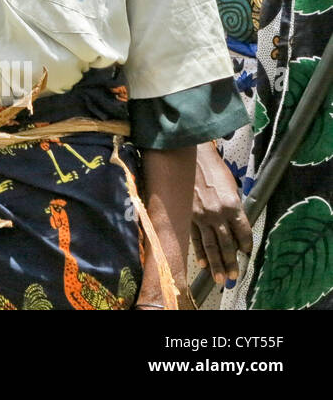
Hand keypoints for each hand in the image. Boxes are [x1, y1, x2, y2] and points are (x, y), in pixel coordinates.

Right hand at [191, 142, 251, 287]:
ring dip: (216, 263)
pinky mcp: (187, 214)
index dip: (246, 245)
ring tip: (220, 278)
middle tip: (234, 276)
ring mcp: (200, 215)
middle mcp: (217, 213)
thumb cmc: (210, 165)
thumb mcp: (229, 184)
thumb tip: (235, 220)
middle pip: (226, 243)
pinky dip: (198, 251)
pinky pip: (194, 236)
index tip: (246, 253)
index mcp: (232, 205)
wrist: (187, 154)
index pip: (243, 232)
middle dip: (231, 262)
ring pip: (210, 244)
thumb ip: (233, 204)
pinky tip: (202, 263)